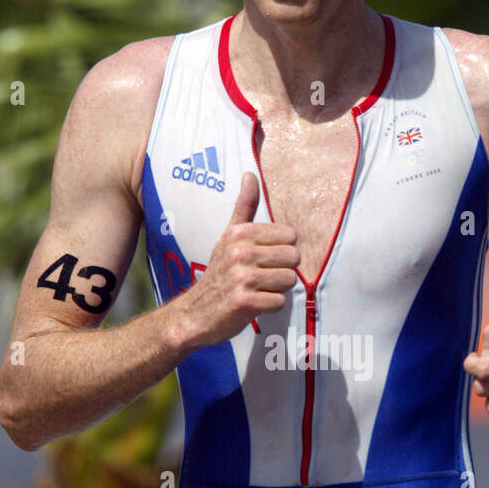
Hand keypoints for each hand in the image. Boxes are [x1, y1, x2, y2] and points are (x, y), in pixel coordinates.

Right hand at [177, 172, 299, 346]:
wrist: (194, 313)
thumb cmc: (219, 273)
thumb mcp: (229, 237)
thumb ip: (244, 206)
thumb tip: (251, 174)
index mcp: (239, 233)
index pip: (290, 236)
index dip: (282, 251)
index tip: (263, 259)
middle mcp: (239, 252)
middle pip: (293, 257)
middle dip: (283, 271)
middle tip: (262, 278)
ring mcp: (241, 278)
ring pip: (289, 280)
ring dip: (277, 289)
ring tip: (257, 290)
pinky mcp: (244, 303)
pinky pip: (279, 302)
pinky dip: (270, 307)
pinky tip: (254, 304)